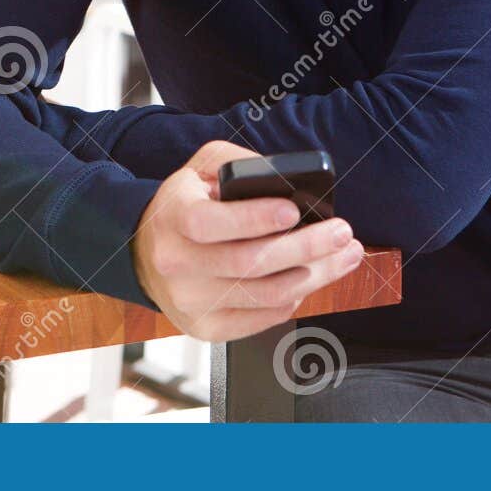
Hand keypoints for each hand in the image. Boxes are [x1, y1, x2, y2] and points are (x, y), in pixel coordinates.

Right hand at [131, 140, 363, 341]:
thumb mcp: (200, 168)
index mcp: (173, 218)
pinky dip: (294, 298)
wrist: (147, 253)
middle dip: (306, 247)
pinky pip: (263, 318)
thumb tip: (283, 176)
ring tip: (342, 255)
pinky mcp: (207, 327)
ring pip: (266, 294)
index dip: (254, 218)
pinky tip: (310, 277)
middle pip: (250, 263)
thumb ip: (238, 162)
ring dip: (315, 275)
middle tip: (341, 232)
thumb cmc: (183, 206)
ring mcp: (191, 301)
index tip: (293, 210)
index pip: (210, 223)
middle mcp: (177, 264)